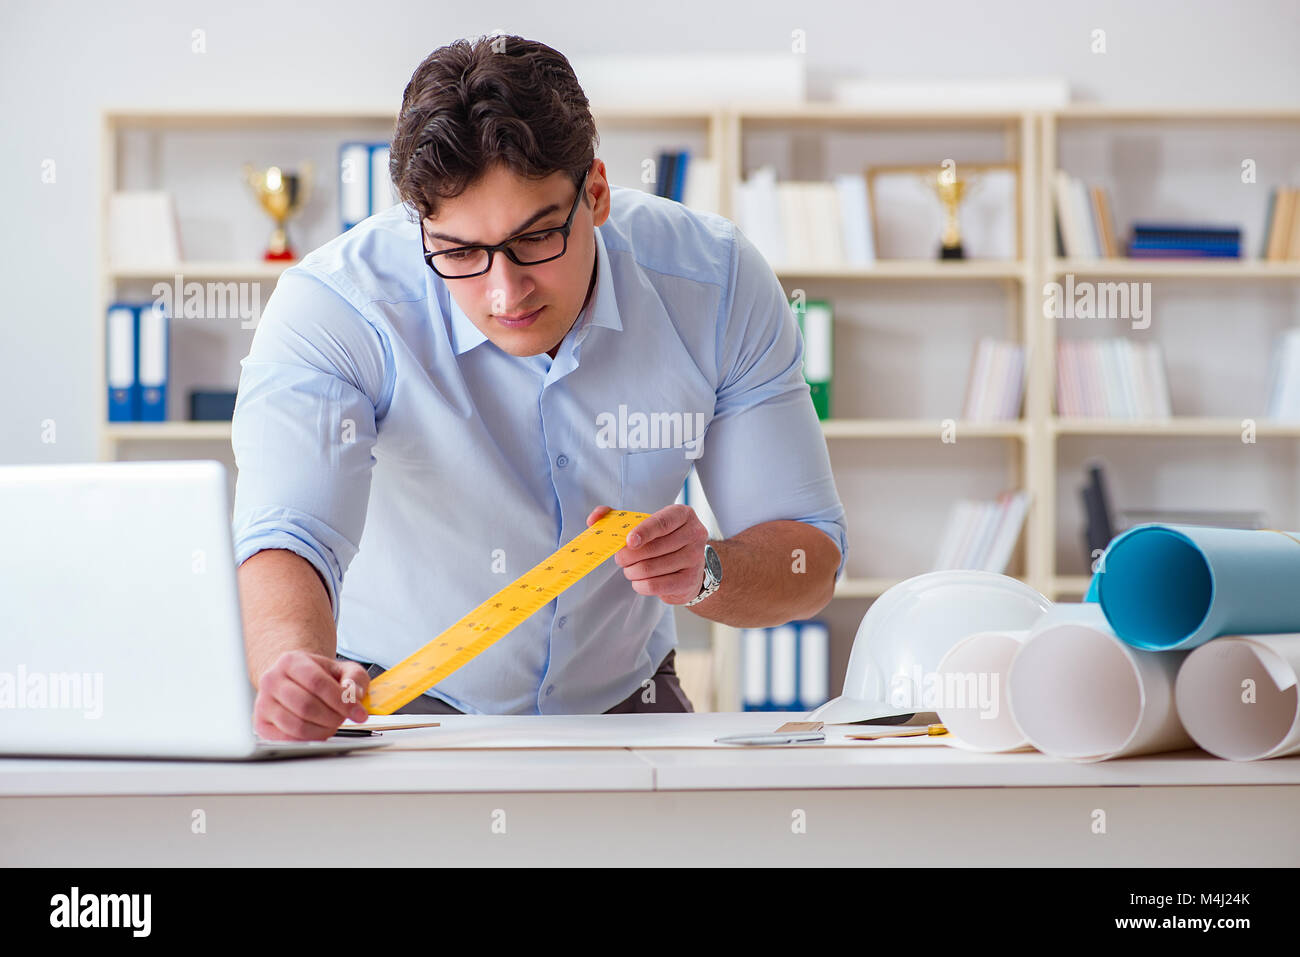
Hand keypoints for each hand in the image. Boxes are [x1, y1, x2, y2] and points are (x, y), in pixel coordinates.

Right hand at [253, 650, 370, 740]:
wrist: (294, 681)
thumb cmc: (318, 676)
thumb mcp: (343, 669)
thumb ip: (354, 679)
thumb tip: (354, 695)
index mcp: (291, 661)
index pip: (317, 683)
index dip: (341, 701)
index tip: (358, 713)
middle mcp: (272, 680)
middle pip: (306, 706)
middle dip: (332, 717)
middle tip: (343, 718)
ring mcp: (263, 703)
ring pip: (296, 725)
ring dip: (322, 730)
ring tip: (332, 724)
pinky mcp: (261, 724)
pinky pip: (287, 739)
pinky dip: (308, 740)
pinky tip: (318, 731)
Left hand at [587, 504, 708, 604]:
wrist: (690, 566)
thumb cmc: (663, 540)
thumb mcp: (646, 523)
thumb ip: (617, 517)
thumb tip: (594, 519)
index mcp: (683, 514)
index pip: (662, 523)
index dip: (644, 532)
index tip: (628, 541)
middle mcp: (694, 534)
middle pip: (654, 548)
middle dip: (629, 556)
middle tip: (620, 558)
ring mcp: (695, 559)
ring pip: (652, 568)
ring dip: (632, 571)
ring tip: (630, 569)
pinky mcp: (689, 580)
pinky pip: (656, 585)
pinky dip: (640, 585)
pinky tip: (638, 581)